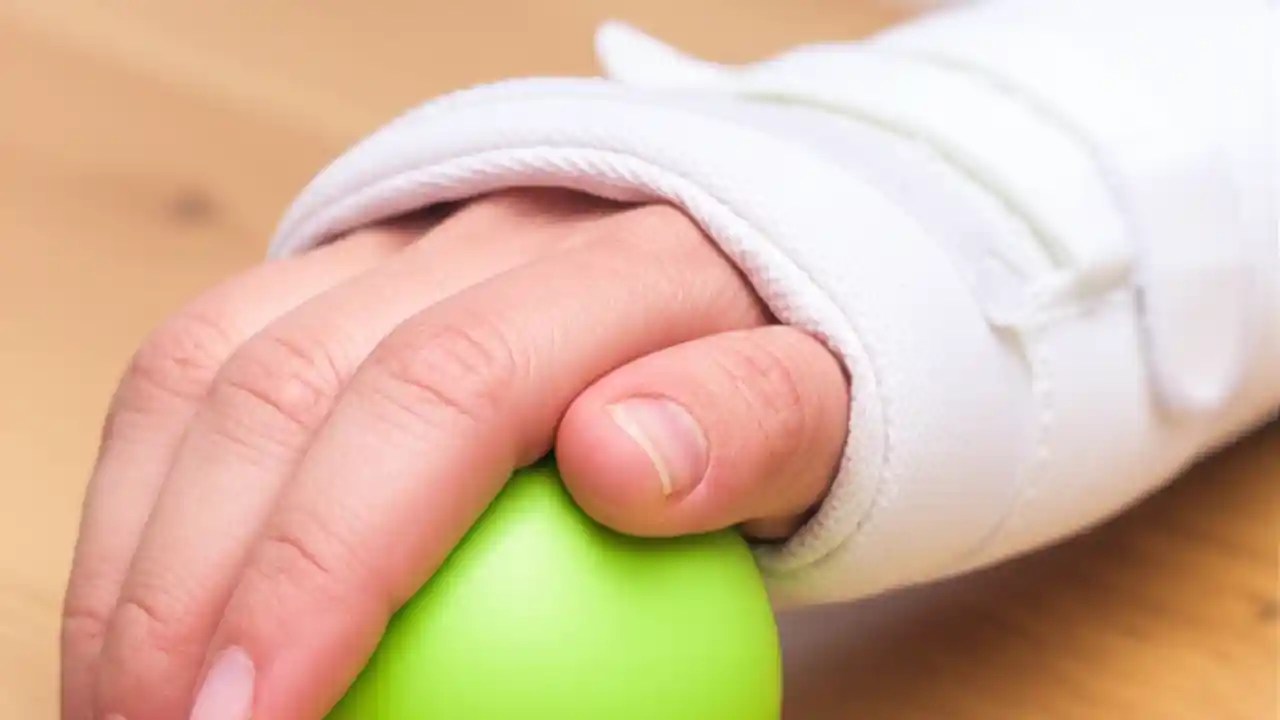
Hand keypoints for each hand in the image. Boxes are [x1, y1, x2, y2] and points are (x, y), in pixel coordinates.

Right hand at [61, 188, 848, 719]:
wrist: (737, 267)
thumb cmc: (778, 377)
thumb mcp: (822, 417)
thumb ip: (748, 425)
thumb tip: (621, 464)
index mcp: (620, 258)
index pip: (448, 392)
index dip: (332, 558)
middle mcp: (487, 226)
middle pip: (288, 386)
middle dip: (189, 588)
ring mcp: (396, 238)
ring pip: (209, 366)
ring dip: (138, 549)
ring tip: (121, 695)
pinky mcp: (336, 265)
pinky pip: (204, 360)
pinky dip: (149, 492)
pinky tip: (148, 598)